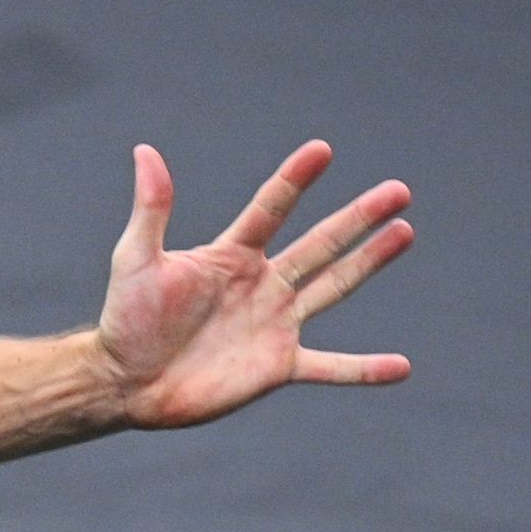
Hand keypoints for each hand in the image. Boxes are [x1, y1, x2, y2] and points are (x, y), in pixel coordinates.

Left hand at [96, 140, 413, 429]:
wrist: (126, 382)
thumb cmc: (126, 319)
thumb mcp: (137, 259)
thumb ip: (151, 208)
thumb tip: (145, 152)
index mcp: (231, 255)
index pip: (271, 208)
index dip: (295, 179)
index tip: (322, 149)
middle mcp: (261, 283)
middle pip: (320, 243)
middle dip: (358, 217)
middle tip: (398, 190)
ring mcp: (274, 323)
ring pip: (334, 287)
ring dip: (370, 262)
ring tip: (405, 232)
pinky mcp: (278, 365)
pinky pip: (331, 366)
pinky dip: (365, 368)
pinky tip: (402, 367)